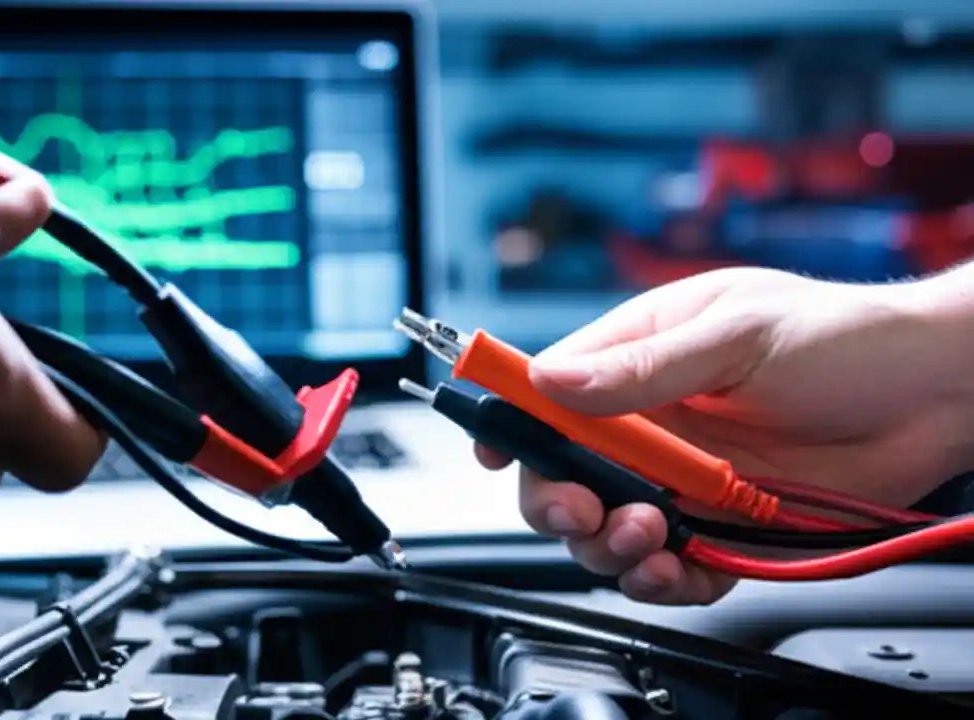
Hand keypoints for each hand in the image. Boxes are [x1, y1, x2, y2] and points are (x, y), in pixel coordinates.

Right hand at [478, 266, 973, 603]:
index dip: (512, 419)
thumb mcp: (737, 334)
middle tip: (581, 511)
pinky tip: (678, 570)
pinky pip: (670, 568)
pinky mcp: (719, 527)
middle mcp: (651, 422)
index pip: (549, 388)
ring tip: (651, 535)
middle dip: (557, 500)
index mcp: (640, 355)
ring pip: (607, 529)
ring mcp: (682, 478)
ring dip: (611, 546)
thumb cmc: (844, 337)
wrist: (934, 395)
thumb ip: (643, 367)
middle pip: (562, 472)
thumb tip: (552, 381)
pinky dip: (663, 581)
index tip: (497, 451)